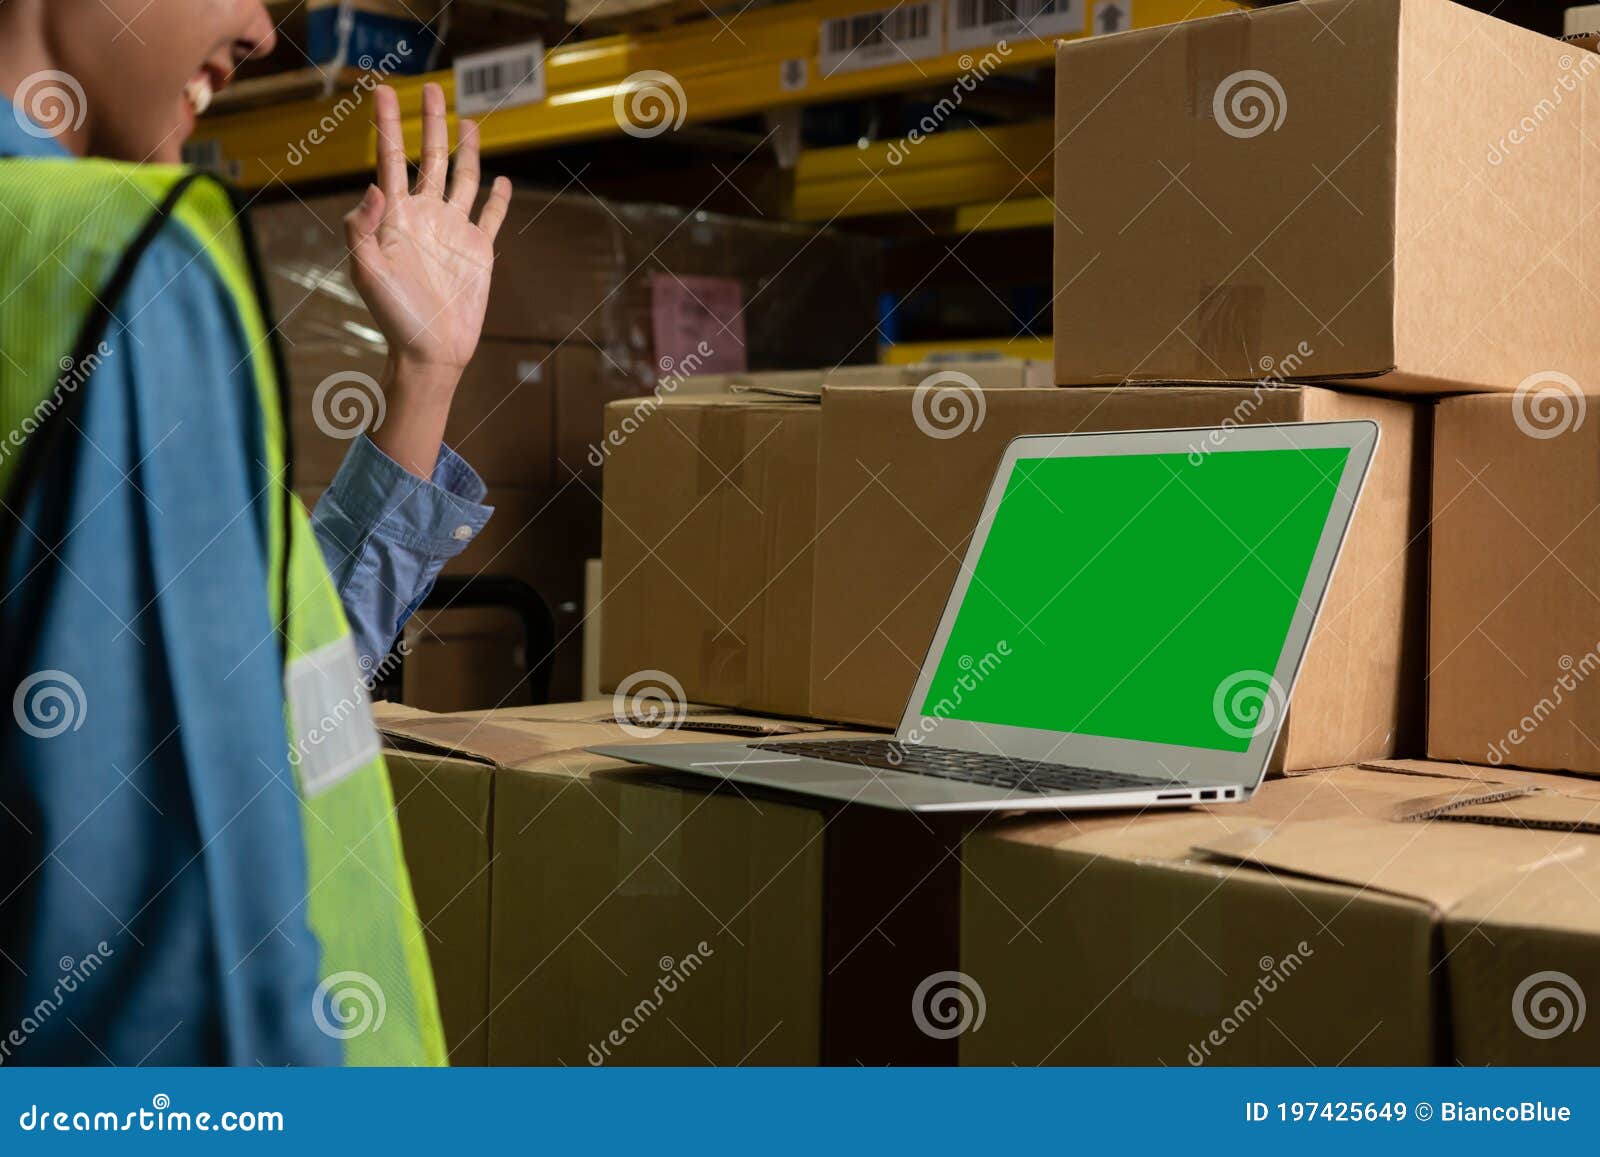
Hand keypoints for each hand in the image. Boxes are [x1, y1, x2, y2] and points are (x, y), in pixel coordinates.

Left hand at [343, 83, 511, 477]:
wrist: (431, 351)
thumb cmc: (393, 316)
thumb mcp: (367, 272)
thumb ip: (362, 228)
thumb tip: (373, 187)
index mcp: (396, 216)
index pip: (391, 160)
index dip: (388, 126)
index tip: (383, 93)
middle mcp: (426, 216)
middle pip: (430, 157)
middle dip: (429, 123)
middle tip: (429, 88)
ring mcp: (454, 231)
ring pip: (463, 179)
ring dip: (466, 150)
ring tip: (467, 121)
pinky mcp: (480, 250)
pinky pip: (490, 217)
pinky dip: (498, 198)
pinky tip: (501, 181)